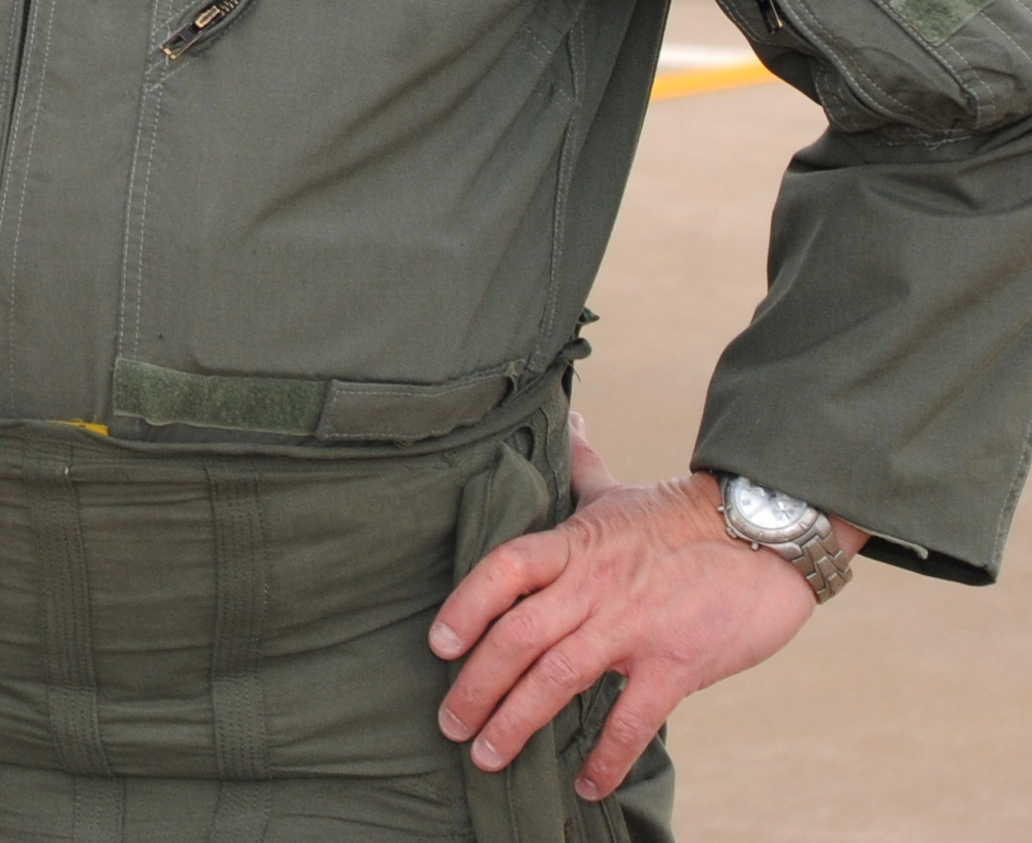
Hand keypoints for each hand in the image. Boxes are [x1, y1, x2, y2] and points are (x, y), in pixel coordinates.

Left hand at [431, 413, 853, 800]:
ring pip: (557, 679)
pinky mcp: (676, 664)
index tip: (438, 645)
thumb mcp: (619, 491)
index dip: (464, 605)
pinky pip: (631, 720)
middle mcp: (592, 586)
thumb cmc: (685, 517)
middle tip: (449, 725)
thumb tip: (566, 419)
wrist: (766, 536)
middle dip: (475, 686)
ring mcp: (632, 626)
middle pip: (515, 636)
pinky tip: (586, 786)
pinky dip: (606, 757)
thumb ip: (583, 465)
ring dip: (515, 722)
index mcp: (573, 545)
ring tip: (488, 757)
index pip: (501, 570)